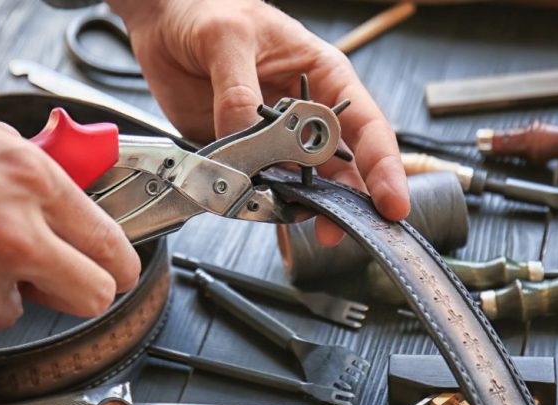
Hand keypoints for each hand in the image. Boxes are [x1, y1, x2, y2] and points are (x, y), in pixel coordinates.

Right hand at [0, 96, 139, 328]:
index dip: (123, 267)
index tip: (120, 272)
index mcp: (38, 185)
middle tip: (63, 277)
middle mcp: (14, 235)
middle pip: (91, 297)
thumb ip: (43, 173)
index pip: (114, 248)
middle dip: (82, 291)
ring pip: (12, 311)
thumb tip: (74, 192)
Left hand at [108, 0, 410, 244]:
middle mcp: (307, 113)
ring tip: (309, 227)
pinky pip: (262, 186)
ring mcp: (276, 138)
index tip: (392, 201)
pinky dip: (266, 203)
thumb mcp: (228, 38)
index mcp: (324, 77)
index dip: (384, 166)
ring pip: (305, 183)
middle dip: (350, 201)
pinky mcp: (246, 153)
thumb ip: (239, 90)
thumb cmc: (210, 10)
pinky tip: (267, 211)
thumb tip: (246, 135)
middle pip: (344, 166)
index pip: (367, 126)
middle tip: (344, 230)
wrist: (166, 23)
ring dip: (307, 207)